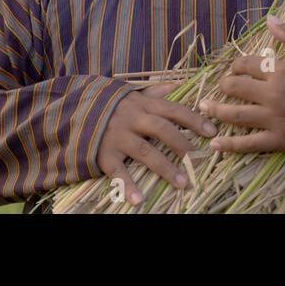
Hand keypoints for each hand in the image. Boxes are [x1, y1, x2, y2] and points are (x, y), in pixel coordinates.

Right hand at [97, 81, 217, 205]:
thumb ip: (154, 92)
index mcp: (141, 103)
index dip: (194, 120)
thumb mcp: (130, 93)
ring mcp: (117, 136)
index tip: (212, 132)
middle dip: (182, 146)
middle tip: (198, 161)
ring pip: (145, 152)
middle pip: (162, 130)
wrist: (72, 110)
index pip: (173, 110)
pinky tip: (139, 200)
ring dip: (165, 168)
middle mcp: (131, 118)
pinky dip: (128, 185)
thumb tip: (177, 85)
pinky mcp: (103, 152)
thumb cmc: (108, 104)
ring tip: (182, 183)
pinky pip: (118, 171)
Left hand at [200, 15, 284, 157]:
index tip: (234, 68)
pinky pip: (250, 144)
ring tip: (204, 108)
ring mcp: (276, 119)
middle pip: (235, 88)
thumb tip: (270, 18)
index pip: (245, 65)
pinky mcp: (281, 140)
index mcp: (280, 71)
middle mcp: (274, 94)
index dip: (235, 65)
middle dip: (223, 85)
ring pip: (236, 115)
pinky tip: (215, 144)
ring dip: (216, 111)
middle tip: (220, 86)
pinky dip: (230, 145)